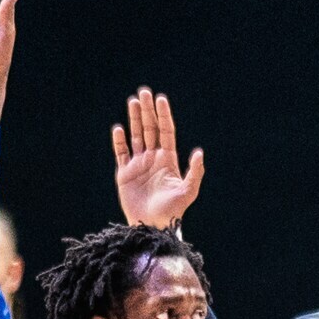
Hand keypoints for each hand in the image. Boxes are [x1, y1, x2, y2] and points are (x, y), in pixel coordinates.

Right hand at [112, 88, 203, 227]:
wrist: (153, 226)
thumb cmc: (172, 211)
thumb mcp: (188, 192)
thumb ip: (195, 172)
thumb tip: (199, 152)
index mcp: (168, 159)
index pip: (165, 131)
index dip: (163, 115)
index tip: (160, 99)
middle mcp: (153, 158)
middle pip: (150, 129)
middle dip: (147, 111)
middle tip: (143, 92)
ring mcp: (139, 165)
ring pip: (136, 136)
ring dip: (134, 119)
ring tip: (132, 101)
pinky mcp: (125, 174)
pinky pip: (121, 153)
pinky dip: (119, 141)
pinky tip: (119, 128)